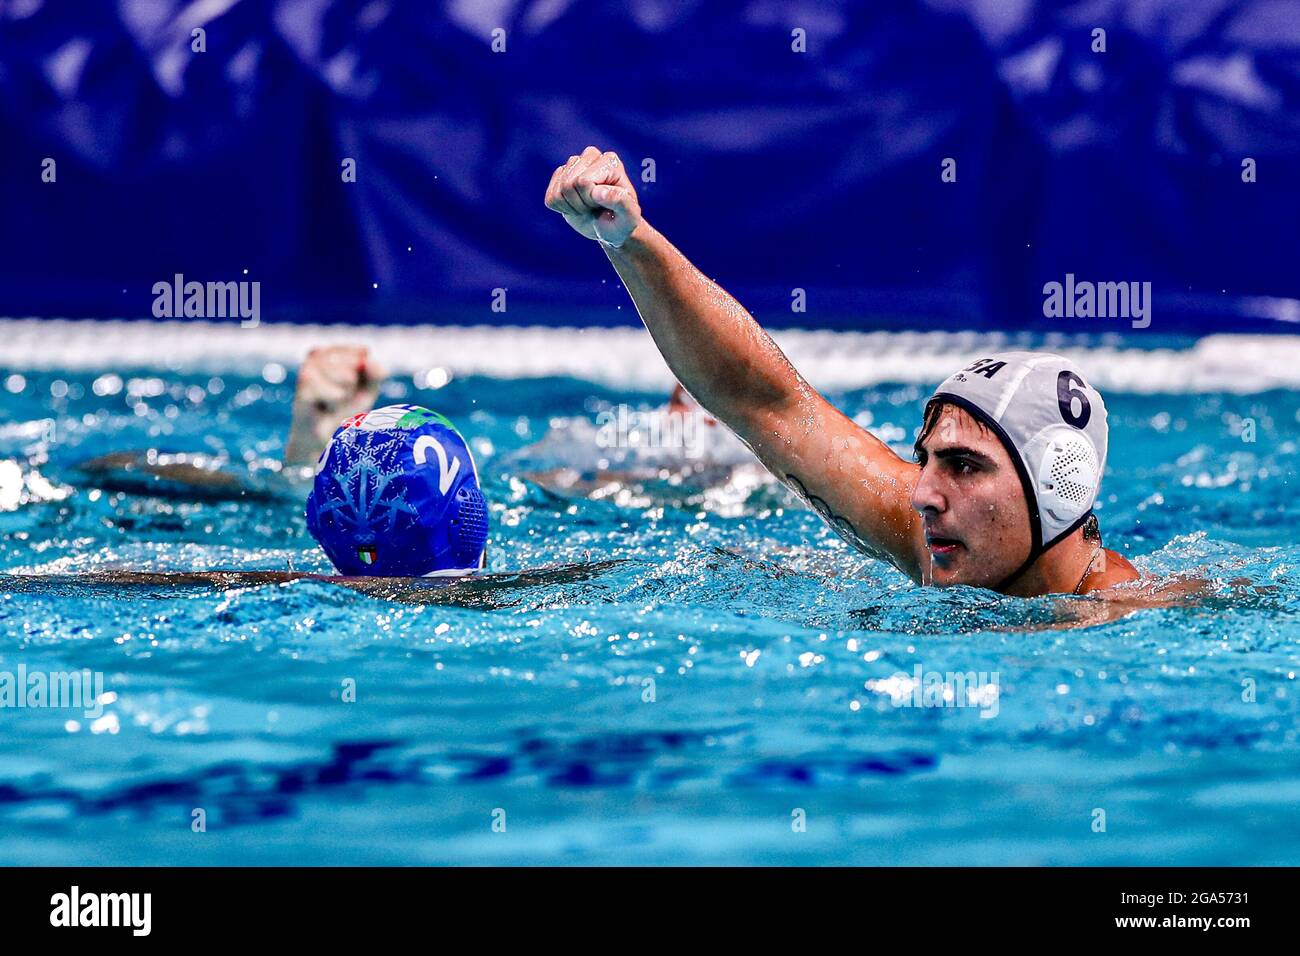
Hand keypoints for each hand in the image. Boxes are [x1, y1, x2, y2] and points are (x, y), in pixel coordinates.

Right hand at [284, 345, 387, 465]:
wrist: (321, 437)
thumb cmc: (343, 410)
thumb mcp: (366, 390)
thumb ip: (375, 374)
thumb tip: (370, 360)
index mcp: (331, 351)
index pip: (363, 353)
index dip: (364, 375)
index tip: (351, 388)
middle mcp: (316, 355)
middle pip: (356, 364)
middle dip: (354, 386)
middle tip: (339, 398)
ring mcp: (307, 369)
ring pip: (347, 377)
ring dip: (345, 396)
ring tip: (331, 404)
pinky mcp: (303, 387)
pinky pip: (337, 394)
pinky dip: (336, 405)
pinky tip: (323, 409)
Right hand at [544, 146, 641, 247]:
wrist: (612, 228)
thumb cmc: (623, 221)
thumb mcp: (629, 216)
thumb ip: (620, 202)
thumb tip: (597, 191)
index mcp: (609, 161)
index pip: (583, 181)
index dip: (590, 199)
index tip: (605, 205)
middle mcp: (591, 156)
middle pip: (568, 184)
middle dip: (581, 203)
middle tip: (595, 207)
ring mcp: (574, 165)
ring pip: (559, 190)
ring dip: (572, 207)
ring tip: (588, 207)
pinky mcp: (560, 176)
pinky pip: (550, 198)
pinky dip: (562, 209)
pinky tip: (576, 206)